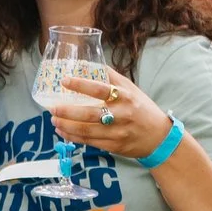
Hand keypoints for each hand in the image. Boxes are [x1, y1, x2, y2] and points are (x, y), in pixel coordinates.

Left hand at [47, 68, 176, 161]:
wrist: (159, 137)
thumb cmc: (142, 109)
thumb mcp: (131, 89)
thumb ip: (112, 78)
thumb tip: (90, 64)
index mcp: (125, 97)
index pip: (100, 89)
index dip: (81, 85)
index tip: (64, 81)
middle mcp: (121, 115)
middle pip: (89, 114)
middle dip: (67, 111)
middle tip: (52, 107)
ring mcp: (117, 132)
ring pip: (87, 131)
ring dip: (67, 126)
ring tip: (54, 119)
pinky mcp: (114, 146)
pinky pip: (89, 142)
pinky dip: (73, 137)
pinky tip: (62, 131)